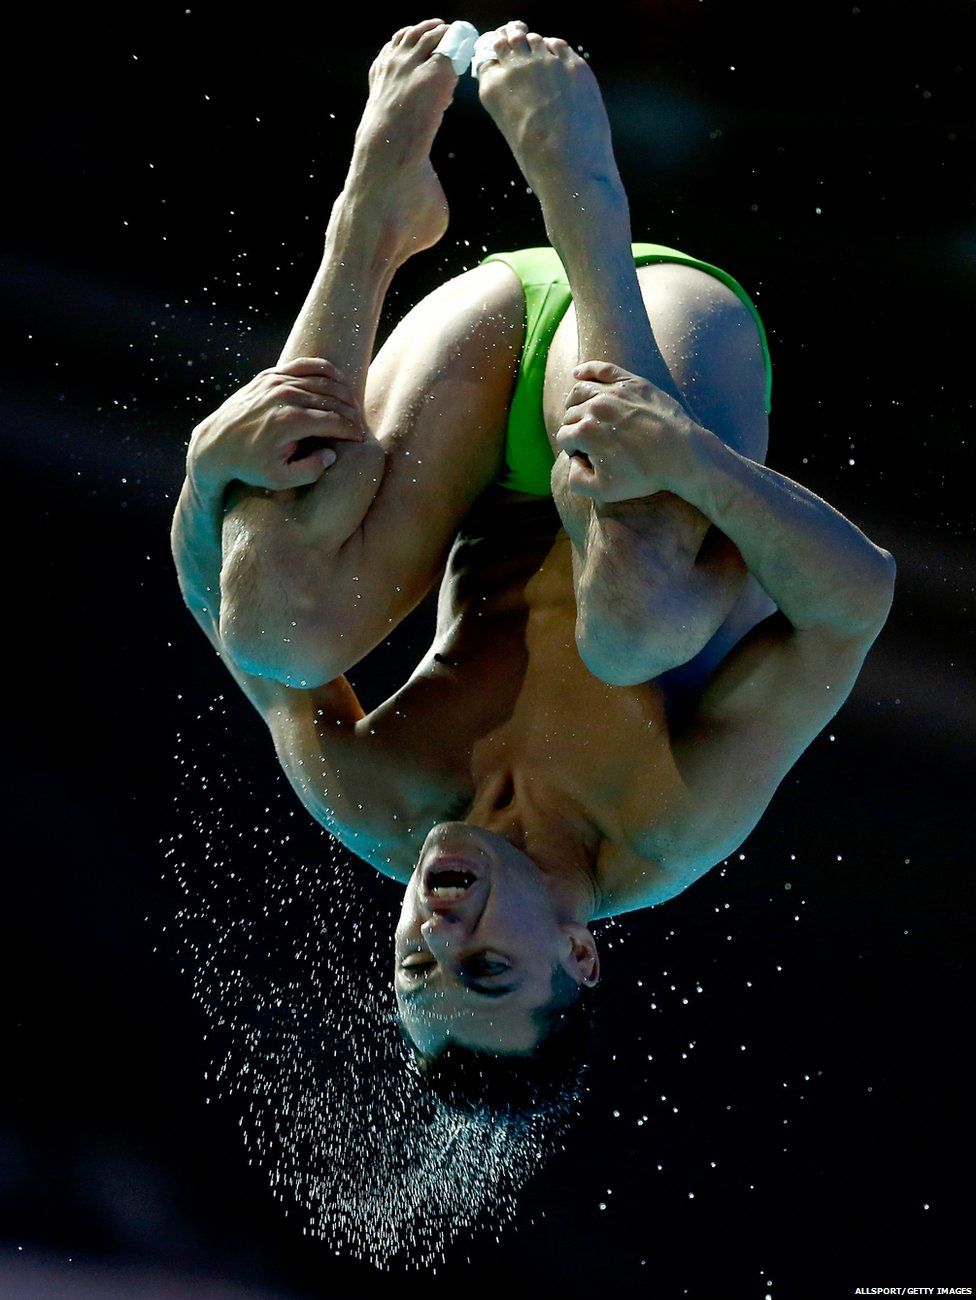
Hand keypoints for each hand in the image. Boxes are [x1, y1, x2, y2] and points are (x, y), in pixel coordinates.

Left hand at [187, 357, 364, 490]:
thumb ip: (310, 471)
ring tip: (353, 406)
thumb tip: (332, 453)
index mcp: (290, 422)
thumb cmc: (248, 466)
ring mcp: (276, 382)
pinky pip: (304, 366)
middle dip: (351, 413)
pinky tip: (339, 379)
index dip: (352, 431)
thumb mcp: (279, 479)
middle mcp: (285, 397)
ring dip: (343, 393)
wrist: (215, 444)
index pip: (334, 422)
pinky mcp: (269, 375)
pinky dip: (325, 370)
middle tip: (360, 424)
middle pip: (332, 400)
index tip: (360, 439)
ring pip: (322, 381)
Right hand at [555, 360, 697, 501]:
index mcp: (585, 432)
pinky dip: (585, 370)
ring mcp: (612, 391)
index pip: (563, 438)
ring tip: (580, 415)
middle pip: (570, 416)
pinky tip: (577, 374)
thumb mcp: (603, 491)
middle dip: (574, 429)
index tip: (585, 458)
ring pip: (579, 392)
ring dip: (574, 404)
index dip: (571, 450)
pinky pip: (600, 369)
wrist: (681, 455)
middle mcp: (595, 407)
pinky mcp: (630, 381)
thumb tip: (571, 462)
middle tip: (589, 442)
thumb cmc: (644, 475)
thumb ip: (576, 480)